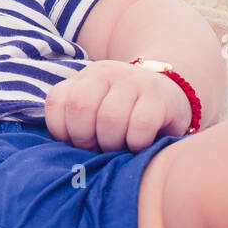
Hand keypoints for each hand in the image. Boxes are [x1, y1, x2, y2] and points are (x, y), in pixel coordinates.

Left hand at [43, 60, 192, 152]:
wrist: (170, 94)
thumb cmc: (125, 113)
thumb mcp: (96, 108)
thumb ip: (75, 121)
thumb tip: (60, 155)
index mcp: (86, 77)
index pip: (57, 101)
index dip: (62, 130)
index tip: (75, 142)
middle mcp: (107, 73)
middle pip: (80, 107)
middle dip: (85, 138)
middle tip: (98, 148)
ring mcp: (135, 82)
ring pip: (110, 119)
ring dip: (112, 144)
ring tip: (119, 147)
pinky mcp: (160, 98)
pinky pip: (140, 126)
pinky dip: (136, 143)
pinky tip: (138, 145)